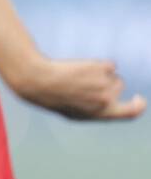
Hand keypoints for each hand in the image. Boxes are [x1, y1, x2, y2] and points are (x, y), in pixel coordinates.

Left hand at [9, 57, 145, 120]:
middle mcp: (107, 100)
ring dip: (100, 74)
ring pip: (112, 75)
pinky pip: (109, 65)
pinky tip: (80, 68)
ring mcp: (106, 83)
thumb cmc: (54, 98)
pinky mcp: (102, 68)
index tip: (138, 98)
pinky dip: (98, 65)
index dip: (139, 105)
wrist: (40, 82)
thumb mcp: (75, 112)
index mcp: (102, 114)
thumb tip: (111, 103)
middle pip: (118, 86)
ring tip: (78, 77)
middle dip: (106, 83)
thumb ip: (97, 110)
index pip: (131, 113)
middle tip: (83, 83)